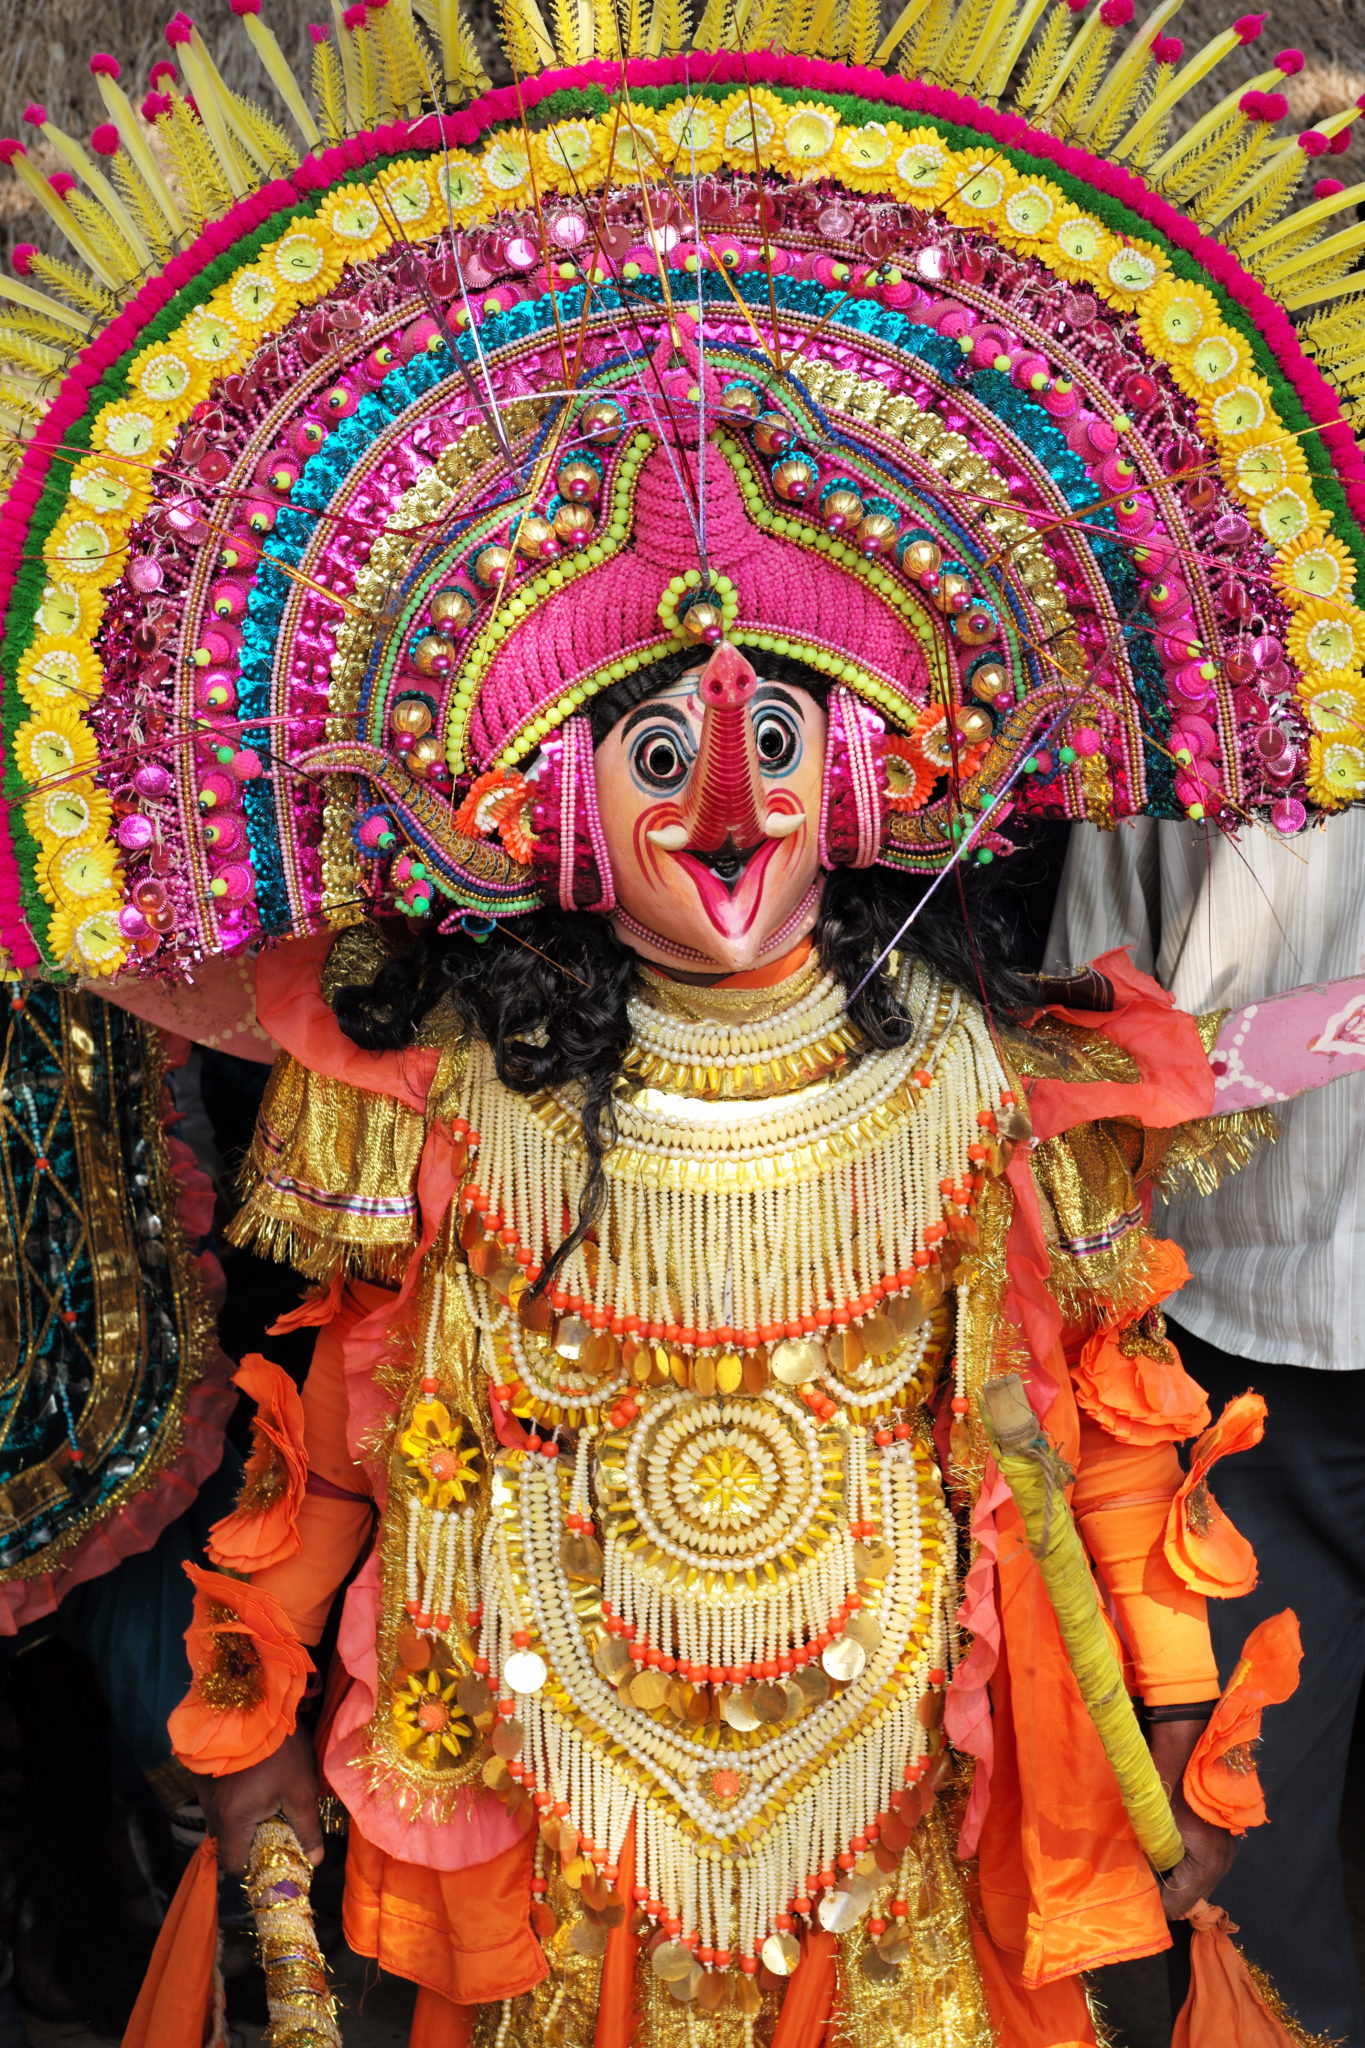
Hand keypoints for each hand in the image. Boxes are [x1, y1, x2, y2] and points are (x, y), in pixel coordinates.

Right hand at [196, 1726, 324, 1876]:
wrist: (256, 1701)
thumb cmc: (282, 1749)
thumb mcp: (301, 1789)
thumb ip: (306, 1828)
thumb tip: (315, 1859)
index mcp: (232, 1821)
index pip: (234, 1865)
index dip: (253, 1864)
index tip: (272, 1853)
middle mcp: (210, 1810)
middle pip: (227, 1841)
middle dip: (248, 1838)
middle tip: (273, 1823)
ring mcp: (203, 1790)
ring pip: (221, 1818)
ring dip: (240, 1816)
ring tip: (264, 1797)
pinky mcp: (202, 1773)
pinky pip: (216, 1798)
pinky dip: (232, 1797)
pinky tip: (250, 1780)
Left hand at [1147, 1717, 1235, 1920]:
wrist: (1188, 1734)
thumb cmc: (1166, 1776)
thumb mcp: (1152, 1820)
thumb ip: (1148, 1856)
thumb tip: (1137, 1880)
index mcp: (1208, 1862)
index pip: (1179, 1903)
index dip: (1154, 1902)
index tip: (1132, 1897)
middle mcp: (1223, 1860)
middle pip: (1190, 1893)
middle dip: (1163, 1889)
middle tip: (1134, 1880)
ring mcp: (1225, 1846)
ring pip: (1194, 1875)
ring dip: (1171, 1872)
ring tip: (1144, 1863)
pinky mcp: (1219, 1832)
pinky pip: (1198, 1857)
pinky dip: (1180, 1857)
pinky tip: (1160, 1846)